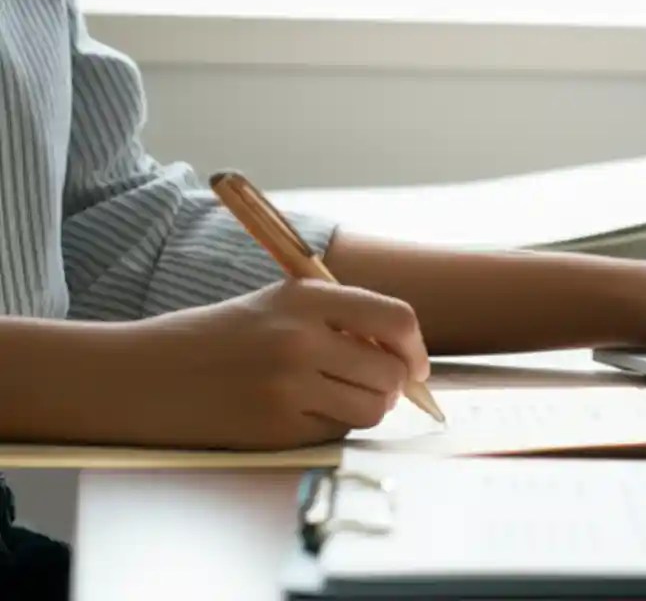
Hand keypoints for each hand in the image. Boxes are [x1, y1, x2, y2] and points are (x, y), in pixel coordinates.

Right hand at [119, 280, 429, 449]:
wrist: (144, 376)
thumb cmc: (217, 339)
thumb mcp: (277, 306)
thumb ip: (339, 319)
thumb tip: (404, 354)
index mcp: (305, 298)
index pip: (396, 319)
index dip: (415, 348)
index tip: (415, 365)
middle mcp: (301, 338)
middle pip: (391, 373)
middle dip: (392, 385)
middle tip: (370, 385)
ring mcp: (289, 385)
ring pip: (373, 409)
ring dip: (366, 408)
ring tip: (334, 398)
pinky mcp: (276, 428)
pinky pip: (337, 433)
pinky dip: (331, 427)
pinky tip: (299, 413)